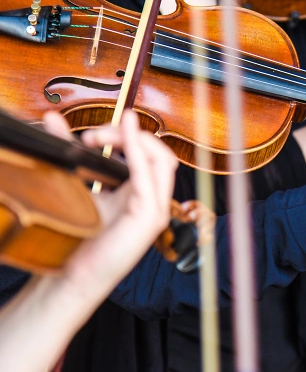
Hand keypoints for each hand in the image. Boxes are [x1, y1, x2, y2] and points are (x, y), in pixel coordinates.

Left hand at [42, 111, 176, 292]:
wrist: (73, 278)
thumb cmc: (76, 238)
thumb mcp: (75, 185)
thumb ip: (69, 153)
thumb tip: (52, 120)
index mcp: (141, 195)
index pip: (150, 154)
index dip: (126, 136)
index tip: (93, 134)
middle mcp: (154, 201)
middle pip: (159, 152)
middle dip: (129, 134)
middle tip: (93, 135)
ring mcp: (156, 210)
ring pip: (161, 159)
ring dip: (132, 139)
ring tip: (100, 135)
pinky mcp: (149, 217)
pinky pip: (149, 175)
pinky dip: (137, 151)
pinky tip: (122, 136)